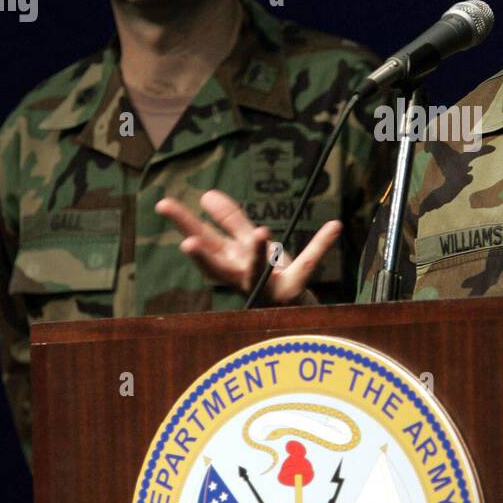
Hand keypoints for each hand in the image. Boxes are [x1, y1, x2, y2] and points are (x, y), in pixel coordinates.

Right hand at [156, 189, 341, 304]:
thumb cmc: (264, 274)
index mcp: (229, 263)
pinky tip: (334, 226)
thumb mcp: (244, 246)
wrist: (291, 308)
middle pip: (218, 264)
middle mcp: (242, 276)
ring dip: (258, 252)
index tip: (168, 212)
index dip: (187, 229)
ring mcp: (267, 284)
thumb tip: (206, 194)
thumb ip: (230, 222)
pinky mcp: (293, 287)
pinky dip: (322, 243)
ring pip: (259, 269)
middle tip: (187, 244)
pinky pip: (308, 262)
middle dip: (201, 254)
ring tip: (262, 231)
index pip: (203, 243)